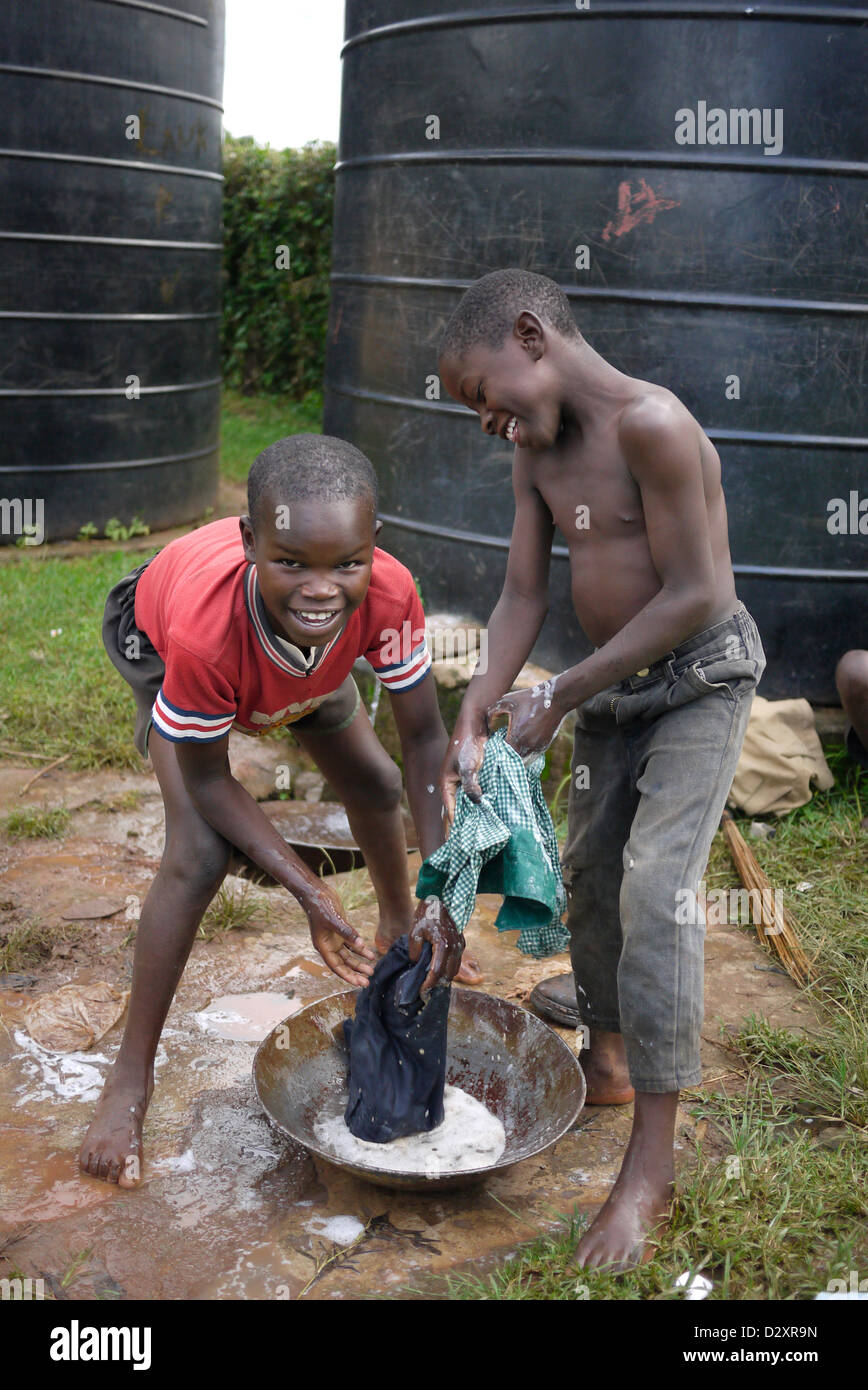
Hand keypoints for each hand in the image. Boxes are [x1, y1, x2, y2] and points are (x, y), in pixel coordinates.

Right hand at [305, 883, 375, 986]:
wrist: (316, 892)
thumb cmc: (320, 906)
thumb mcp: (333, 920)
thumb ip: (347, 933)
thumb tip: (361, 945)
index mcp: (323, 946)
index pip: (336, 966)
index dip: (347, 976)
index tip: (358, 984)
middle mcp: (329, 945)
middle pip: (343, 964)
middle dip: (355, 973)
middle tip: (367, 982)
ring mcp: (335, 938)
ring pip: (349, 956)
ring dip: (359, 963)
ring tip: (371, 970)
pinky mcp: (341, 931)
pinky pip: (352, 944)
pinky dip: (360, 950)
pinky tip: (370, 955)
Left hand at [408, 896, 464, 992]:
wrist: (441, 897)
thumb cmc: (427, 913)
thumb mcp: (415, 931)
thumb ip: (415, 950)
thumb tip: (416, 962)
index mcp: (443, 945)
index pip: (436, 972)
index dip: (428, 984)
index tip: (421, 991)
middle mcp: (455, 948)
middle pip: (448, 974)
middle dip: (437, 984)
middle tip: (425, 990)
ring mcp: (460, 945)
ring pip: (455, 969)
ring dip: (444, 977)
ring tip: (431, 983)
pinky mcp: (461, 942)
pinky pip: (457, 961)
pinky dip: (449, 969)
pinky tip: (439, 970)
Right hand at [439, 715, 488, 833]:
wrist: (474, 724)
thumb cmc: (467, 744)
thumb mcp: (468, 765)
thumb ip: (471, 784)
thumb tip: (478, 802)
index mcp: (447, 785)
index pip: (450, 811)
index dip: (454, 827)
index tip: (460, 843)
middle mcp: (454, 785)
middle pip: (458, 810)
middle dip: (463, 824)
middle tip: (470, 843)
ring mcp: (464, 781)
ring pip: (468, 803)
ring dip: (473, 815)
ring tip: (481, 832)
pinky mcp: (474, 776)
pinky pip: (476, 794)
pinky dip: (481, 804)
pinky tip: (490, 812)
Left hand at [488, 682, 564, 759]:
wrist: (556, 699)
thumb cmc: (530, 699)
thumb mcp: (507, 701)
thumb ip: (493, 712)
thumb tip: (487, 722)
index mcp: (516, 736)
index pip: (502, 754)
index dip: (496, 752)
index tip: (493, 747)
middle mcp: (527, 745)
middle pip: (512, 760)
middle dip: (505, 757)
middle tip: (500, 751)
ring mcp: (537, 747)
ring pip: (523, 760)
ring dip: (516, 757)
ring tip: (510, 750)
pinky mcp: (545, 746)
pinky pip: (532, 757)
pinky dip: (525, 755)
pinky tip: (520, 747)